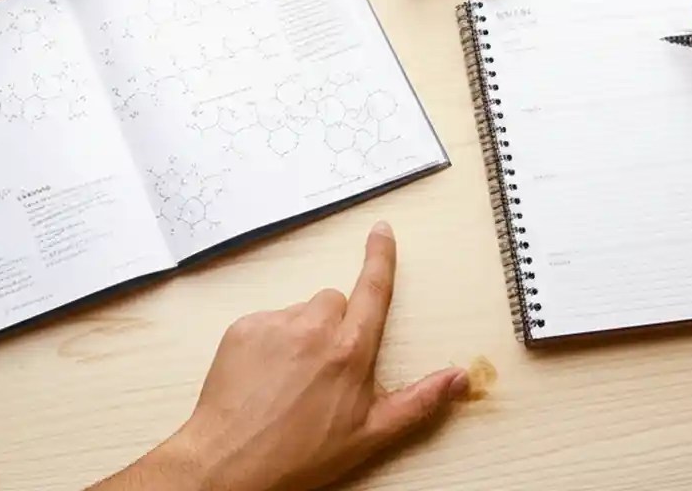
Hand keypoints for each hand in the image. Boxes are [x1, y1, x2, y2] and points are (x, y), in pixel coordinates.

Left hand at [161, 222, 468, 490]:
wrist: (231, 461)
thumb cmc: (301, 453)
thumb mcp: (370, 434)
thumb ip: (419, 401)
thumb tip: (459, 377)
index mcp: (350, 350)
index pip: (373, 290)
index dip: (380, 257)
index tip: (381, 230)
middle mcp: (313, 328)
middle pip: (334, 302)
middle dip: (335, 325)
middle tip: (324, 370)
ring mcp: (274, 324)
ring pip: (300, 312)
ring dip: (302, 334)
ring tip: (290, 379)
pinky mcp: (243, 328)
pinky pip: (266, 321)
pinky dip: (269, 342)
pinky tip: (264, 377)